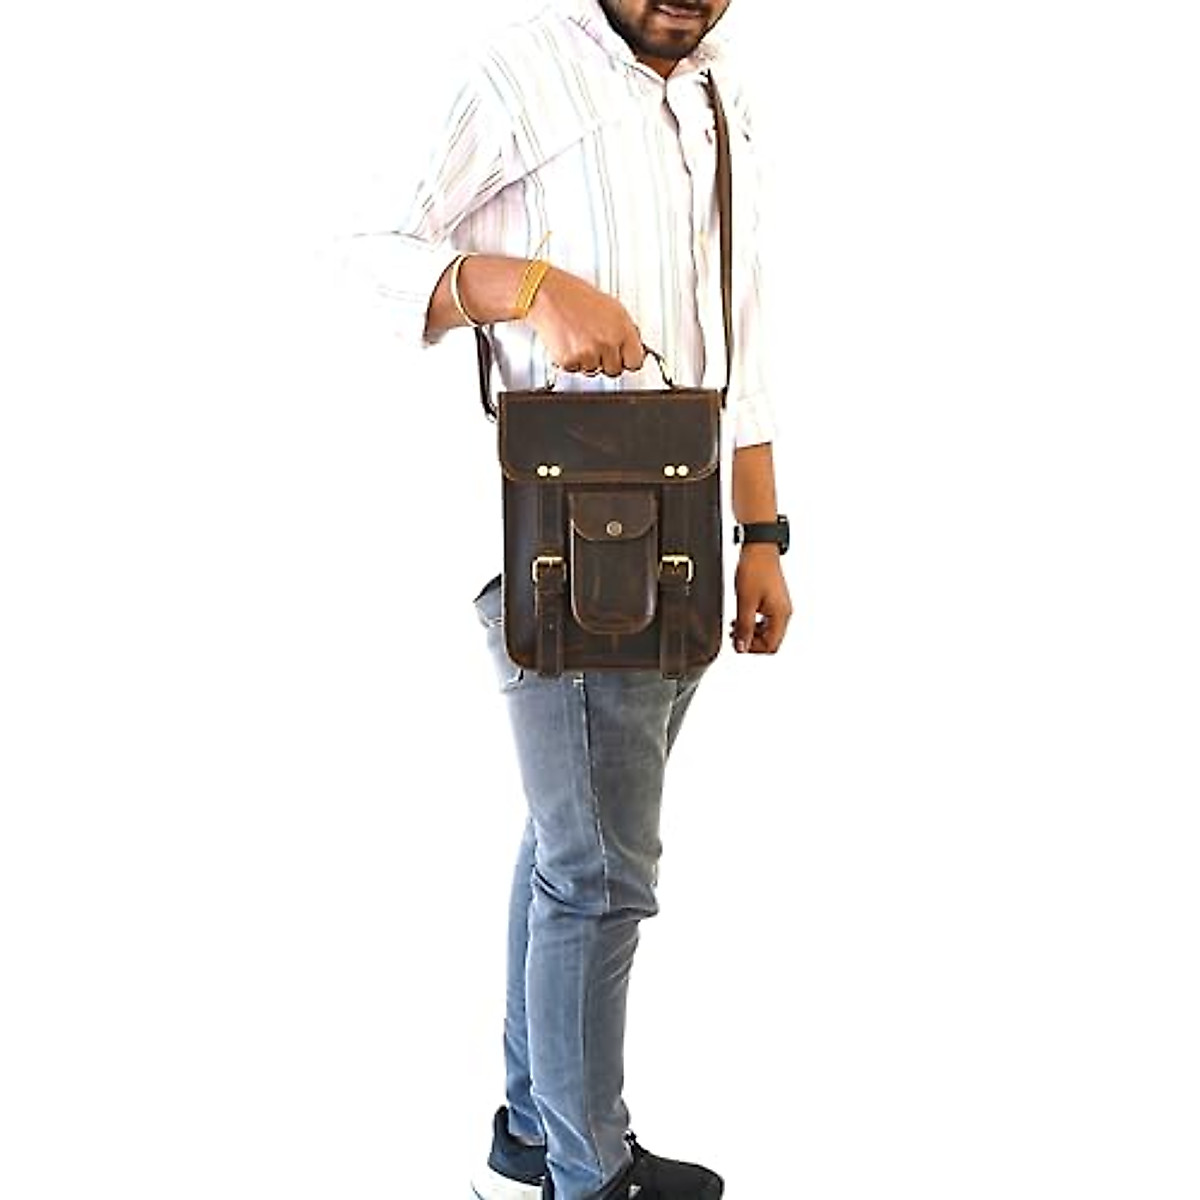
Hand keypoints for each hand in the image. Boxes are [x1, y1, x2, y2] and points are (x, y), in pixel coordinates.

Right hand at [526, 267, 645, 377]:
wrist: (549, 295)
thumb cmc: (577, 297)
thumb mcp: (612, 307)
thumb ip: (625, 331)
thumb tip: (635, 346)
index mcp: (622, 329)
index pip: (635, 362)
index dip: (628, 360)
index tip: (623, 357)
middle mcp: (607, 342)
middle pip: (614, 371)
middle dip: (607, 361)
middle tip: (596, 345)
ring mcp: (588, 353)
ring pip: (593, 371)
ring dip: (588, 361)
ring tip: (580, 339)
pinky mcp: (569, 361)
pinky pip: (575, 370)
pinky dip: (572, 360)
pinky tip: (569, 342)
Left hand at [731, 545, 792, 653]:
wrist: (759, 548)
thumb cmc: (755, 569)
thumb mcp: (745, 602)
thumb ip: (744, 627)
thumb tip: (742, 646)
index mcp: (781, 614)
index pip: (771, 645)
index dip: (753, 649)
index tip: (738, 644)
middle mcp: (784, 612)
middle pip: (771, 640)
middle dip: (751, 641)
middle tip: (734, 635)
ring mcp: (780, 606)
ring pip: (768, 631)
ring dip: (752, 632)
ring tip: (736, 626)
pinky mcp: (775, 600)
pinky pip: (766, 620)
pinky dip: (754, 623)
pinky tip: (742, 617)